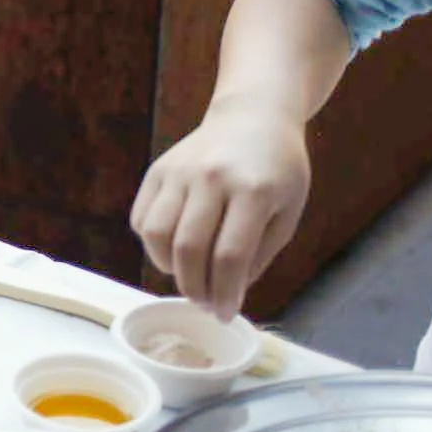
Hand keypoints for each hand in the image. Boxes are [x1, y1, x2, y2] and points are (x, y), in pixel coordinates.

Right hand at [131, 99, 311, 321]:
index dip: (224, 293)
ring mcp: (179, 171)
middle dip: (194, 287)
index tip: (224, 314)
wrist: (253, 117)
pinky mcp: (158, 170)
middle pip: (189, 248)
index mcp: (254, 191)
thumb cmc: (279, 170)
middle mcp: (211, 178)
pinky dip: (153, 244)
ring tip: (187, 276)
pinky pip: (143, 219)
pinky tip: (173, 251)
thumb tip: (226, 293)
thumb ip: (258, 255)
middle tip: (204, 303)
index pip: (230, 255)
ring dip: (169, 268)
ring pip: (158, 234)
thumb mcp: (288, 213)